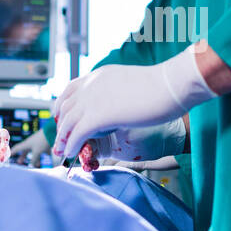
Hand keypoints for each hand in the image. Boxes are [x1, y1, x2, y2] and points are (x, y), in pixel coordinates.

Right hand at [9, 129, 49, 164]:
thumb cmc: (42, 141)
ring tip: (37, 164)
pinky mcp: (45, 143)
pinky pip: (43, 149)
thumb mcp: (37, 152)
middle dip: (23, 157)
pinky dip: (44, 153)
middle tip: (19, 162)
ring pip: (35, 151)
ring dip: (35, 158)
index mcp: (26, 144)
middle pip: (25, 151)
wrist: (52, 131)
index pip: (17, 149)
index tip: (8, 156)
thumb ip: (34, 159)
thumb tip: (33, 165)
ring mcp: (38, 143)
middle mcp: (31, 143)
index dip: (12, 152)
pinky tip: (48, 155)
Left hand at [53, 47, 215, 159]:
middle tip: (59, 140)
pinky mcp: (98, 116)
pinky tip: (71, 154)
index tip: (61, 117)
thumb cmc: (163, 85)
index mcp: (99, 76)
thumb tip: (120, 101)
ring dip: (63, 139)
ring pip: (68, 122)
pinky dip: (71, 145)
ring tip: (62, 152)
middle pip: (65, 108)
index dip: (62, 105)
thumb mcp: (132, 83)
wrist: (171, 85)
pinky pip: (77, 134)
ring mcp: (93, 99)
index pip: (70, 89)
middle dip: (60, 126)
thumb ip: (119, 91)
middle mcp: (91, 85)